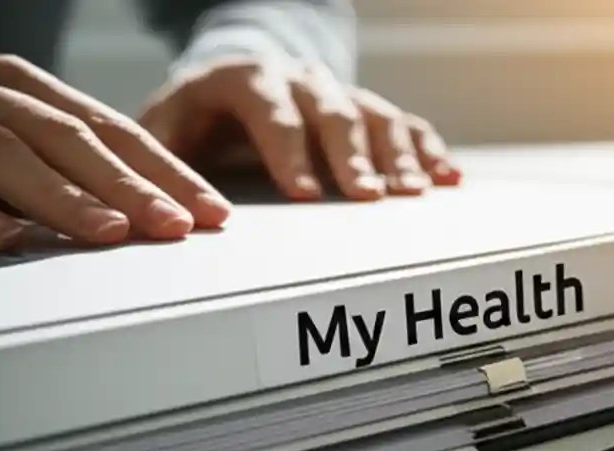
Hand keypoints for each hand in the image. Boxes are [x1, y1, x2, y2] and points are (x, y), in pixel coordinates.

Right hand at [0, 55, 231, 250]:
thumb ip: (69, 170)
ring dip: (60, 195)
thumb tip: (157, 215)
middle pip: (66, 135)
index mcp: (18, 88)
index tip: (212, 211)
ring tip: (109, 233)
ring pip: (1, 150)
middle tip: (175, 225)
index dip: (165, 169)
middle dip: (129, 183)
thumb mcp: (12, 151)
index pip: (108, 128)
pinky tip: (8, 240)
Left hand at [138, 57, 460, 201]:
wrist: (233, 86)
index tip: (302, 194)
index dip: (288, 153)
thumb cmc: (198, 122)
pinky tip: (447, 180)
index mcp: (246, 79)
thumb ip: (166, 161)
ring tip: (412, 195)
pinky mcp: (367, 110)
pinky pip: (406, 125)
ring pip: (376, 117)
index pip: (272, 113)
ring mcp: (340, 93)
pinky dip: (429, 152)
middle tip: (366, 197)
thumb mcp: (168, 131)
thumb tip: (168, 207)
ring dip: (398, 158)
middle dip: (352, 157)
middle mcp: (300, 79)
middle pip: (333, 113)